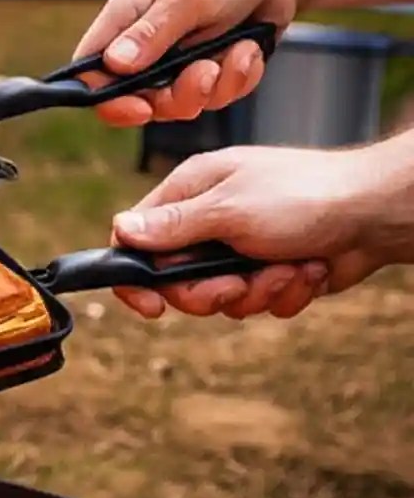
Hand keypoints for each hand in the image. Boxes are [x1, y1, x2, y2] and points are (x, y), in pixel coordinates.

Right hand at [74, 0, 297, 126]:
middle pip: (139, 96)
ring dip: (216, 84)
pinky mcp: (209, 69)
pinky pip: (217, 96)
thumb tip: (113, 63)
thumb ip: (152, 31)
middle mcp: (147, 43)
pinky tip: (248, 48)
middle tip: (205, 73)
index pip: (92, 67)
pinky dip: (238, 77)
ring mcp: (178, 60)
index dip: (104, 96)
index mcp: (127, 17)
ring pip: (182, 102)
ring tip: (238, 51)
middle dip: (177, 95)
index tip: (138, 108)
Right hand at [108, 144, 406, 319]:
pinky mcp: (270, 271)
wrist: (377, 213)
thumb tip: (120, 230)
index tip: (151, 305)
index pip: (137, 238)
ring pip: (220, 297)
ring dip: (257, 291)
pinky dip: (284, 293)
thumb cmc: (305, 195)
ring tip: (286, 268)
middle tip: (235, 284)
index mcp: (190, 193)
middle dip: (210, 291)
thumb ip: (173, 226)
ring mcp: (240, 248)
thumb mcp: (229, 209)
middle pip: (176, 280)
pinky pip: (258, 302)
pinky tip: (306, 270)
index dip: (136, 276)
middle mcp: (209, 220)